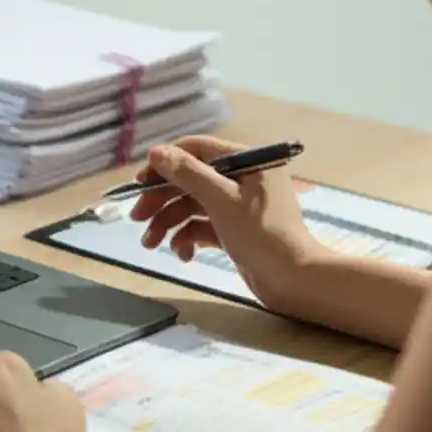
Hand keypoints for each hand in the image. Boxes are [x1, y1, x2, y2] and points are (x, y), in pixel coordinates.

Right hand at [128, 135, 325, 306]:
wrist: (294, 281)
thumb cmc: (263, 235)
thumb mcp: (222, 200)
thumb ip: (188, 174)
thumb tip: (156, 152)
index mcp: (247, 162)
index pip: (197, 150)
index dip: (166, 163)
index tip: (140, 182)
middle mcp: (242, 179)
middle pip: (190, 180)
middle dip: (161, 200)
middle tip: (136, 218)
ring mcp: (237, 206)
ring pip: (191, 206)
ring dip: (168, 223)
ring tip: (150, 243)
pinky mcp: (234, 231)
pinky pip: (202, 227)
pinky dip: (187, 238)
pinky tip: (183, 255)